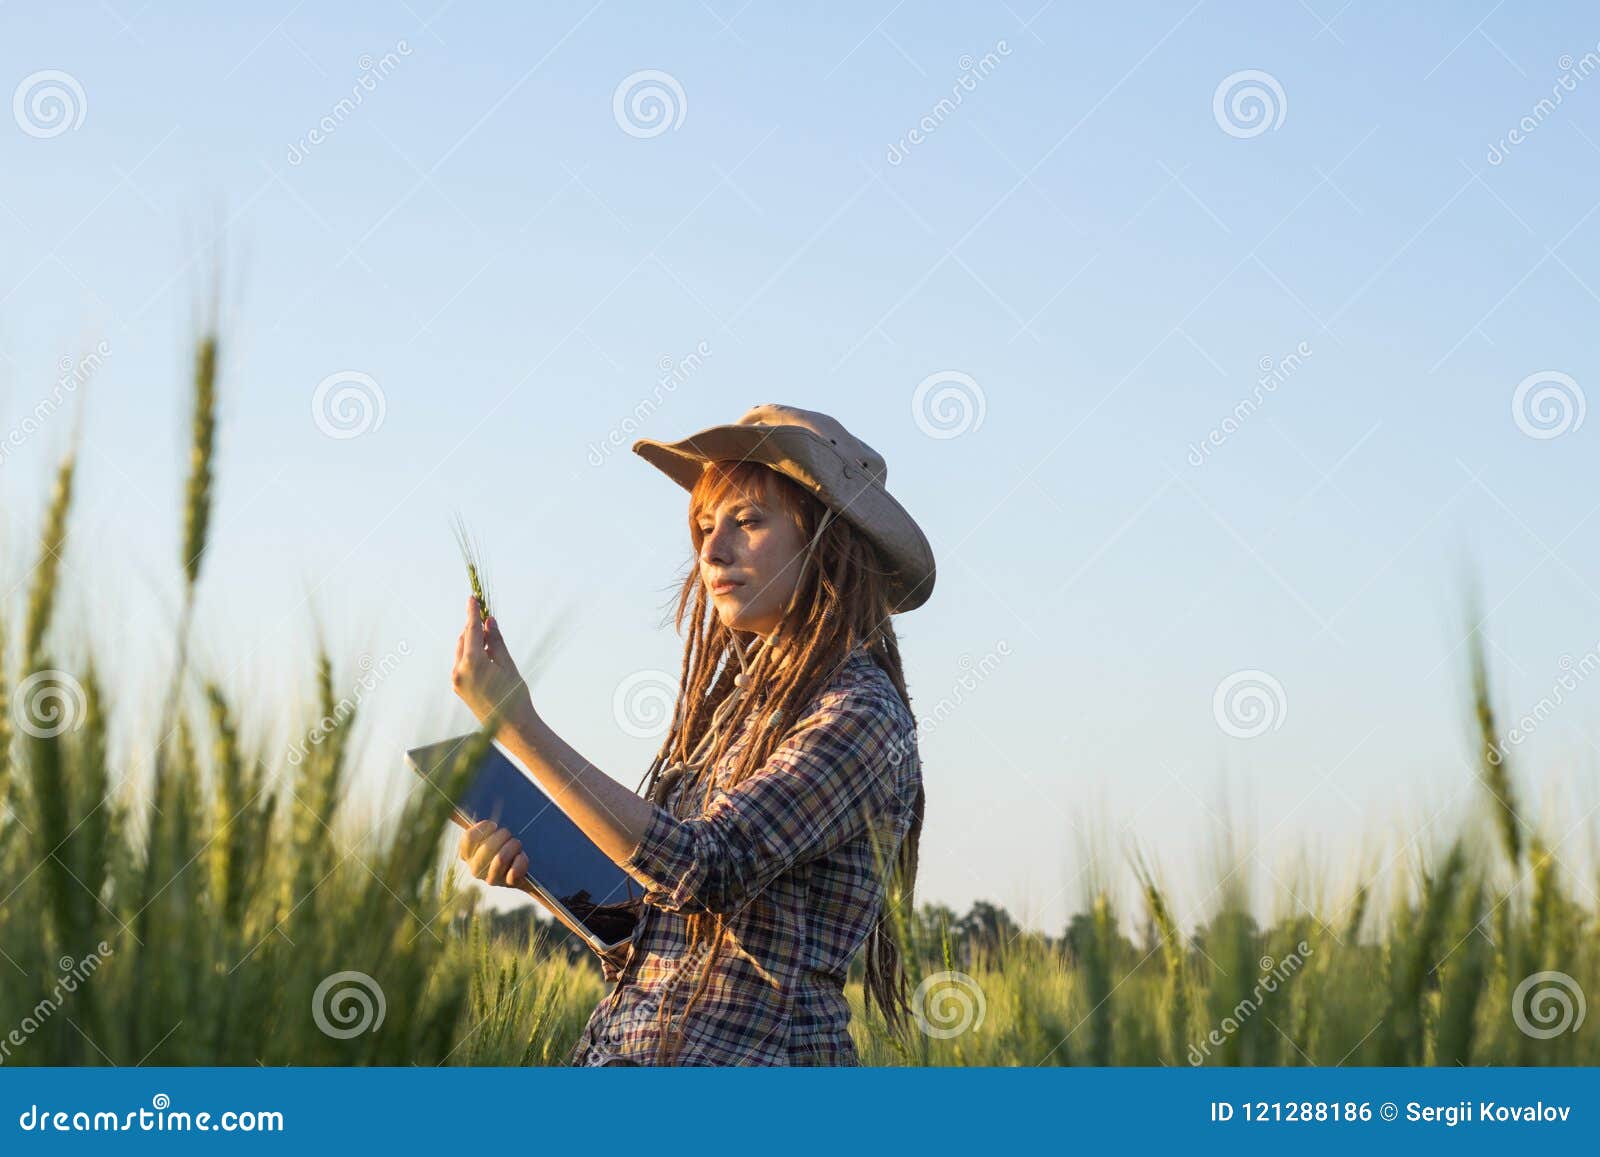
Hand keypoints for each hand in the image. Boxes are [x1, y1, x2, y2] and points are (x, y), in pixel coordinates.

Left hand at [452, 596, 530, 725]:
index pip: (471, 630)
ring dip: (473, 643)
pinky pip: (462, 664)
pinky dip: (471, 656)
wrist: (512, 728)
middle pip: (464, 640)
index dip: (473, 613)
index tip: (472, 598)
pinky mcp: (458, 688)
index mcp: (472, 663)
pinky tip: (486, 658)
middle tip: (489, 620)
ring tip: (491, 642)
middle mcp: (459, 671)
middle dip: (475, 629)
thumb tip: (489, 621)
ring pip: (462, 652)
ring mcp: (456, 681)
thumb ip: (496, 641)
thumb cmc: (514, 696)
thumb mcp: (507, 665)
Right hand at [458, 819, 527, 887]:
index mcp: (467, 854)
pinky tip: (521, 856)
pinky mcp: (507, 884)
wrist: (519, 869)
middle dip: (502, 835)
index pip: (469, 838)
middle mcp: (476, 868)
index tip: (494, 825)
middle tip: (508, 834)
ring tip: (516, 843)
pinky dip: (521, 860)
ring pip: (500, 859)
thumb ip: (485, 828)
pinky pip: (515, 871)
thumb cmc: (502, 846)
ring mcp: (491, 878)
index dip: (483, 828)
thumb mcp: (490, 836)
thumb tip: (491, 820)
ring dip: (513, 846)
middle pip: (487, 848)